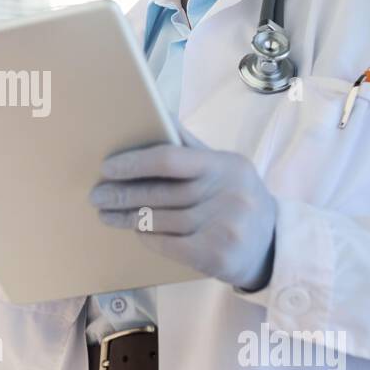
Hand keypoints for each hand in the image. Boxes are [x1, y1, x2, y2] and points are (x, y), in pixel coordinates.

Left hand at [90, 124, 277, 290]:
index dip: (134, 163)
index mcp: (226, 165)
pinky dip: (147, 237)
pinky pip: (168, 245)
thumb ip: (192, 146)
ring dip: (127, 217)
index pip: (170, 159)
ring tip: (107, 214)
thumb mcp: (225, 168)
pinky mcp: (216, 256)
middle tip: (97, 196)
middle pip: (160, 193)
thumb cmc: (237, 198)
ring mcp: (224, 227)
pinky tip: (136, 231)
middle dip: (122, 194)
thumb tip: (158, 113)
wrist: (272, 246)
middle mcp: (228, 194)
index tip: (108, 168)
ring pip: (160, 221)